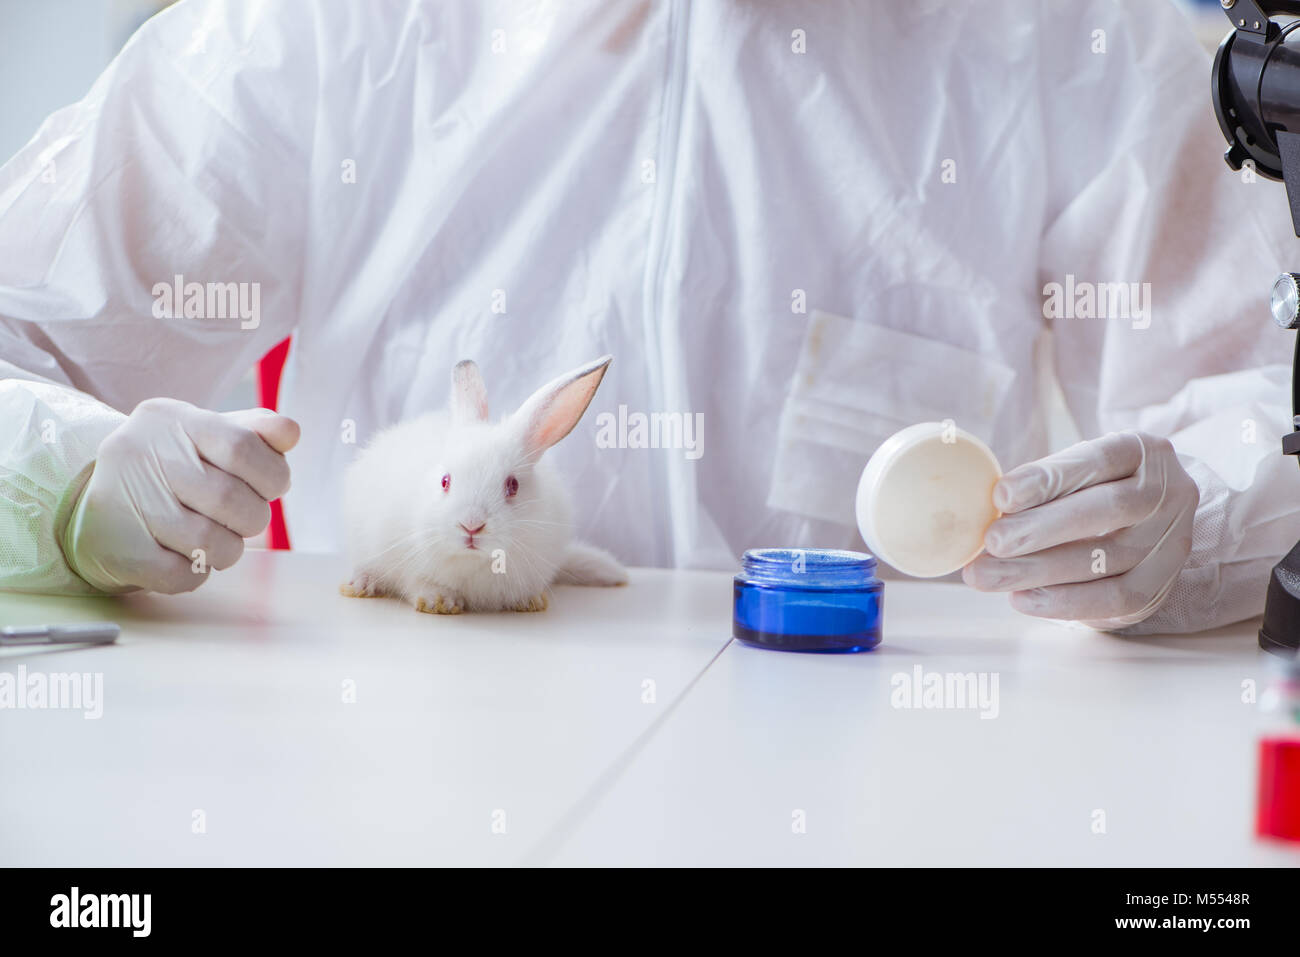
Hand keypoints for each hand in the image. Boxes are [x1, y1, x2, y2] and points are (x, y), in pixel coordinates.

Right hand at [63, 398, 299, 593]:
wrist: (95, 500)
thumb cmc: (175, 466)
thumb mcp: (211, 434)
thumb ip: (256, 431)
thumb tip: (290, 432)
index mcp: (171, 419)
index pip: (242, 447)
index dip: (272, 475)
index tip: (270, 486)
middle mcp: (139, 454)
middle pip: (228, 498)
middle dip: (253, 517)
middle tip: (244, 518)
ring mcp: (121, 502)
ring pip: (208, 543)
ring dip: (229, 549)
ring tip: (220, 539)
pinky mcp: (116, 548)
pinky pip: (181, 576)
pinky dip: (198, 573)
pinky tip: (190, 557)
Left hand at [962, 431, 1197, 628]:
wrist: (1152, 521)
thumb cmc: (1095, 489)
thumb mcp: (1079, 471)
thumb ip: (1044, 484)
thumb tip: (986, 510)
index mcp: (1142, 450)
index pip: (1097, 459)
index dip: (1048, 478)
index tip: (1000, 496)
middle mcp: (1167, 491)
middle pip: (1107, 509)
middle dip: (1041, 528)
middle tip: (991, 542)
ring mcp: (1171, 539)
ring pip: (1106, 559)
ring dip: (1039, 571)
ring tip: (987, 576)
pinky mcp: (1161, 583)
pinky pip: (1116, 598)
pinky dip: (1065, 601)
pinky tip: (1022, 599)